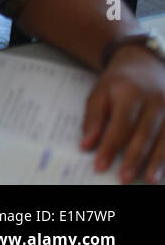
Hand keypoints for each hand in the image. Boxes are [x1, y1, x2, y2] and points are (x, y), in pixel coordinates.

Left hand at [81, 47, 164, 182]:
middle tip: (124, 178)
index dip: (110, 147)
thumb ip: (93, 118)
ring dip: (157, 162)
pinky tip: (164, 170)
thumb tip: (86, 145)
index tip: (100, 165)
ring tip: (149, 180)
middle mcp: (155, 101)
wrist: (144, 64)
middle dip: (134, 159)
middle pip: (145, 135)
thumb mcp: (99, 92)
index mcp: (130, 94)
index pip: (120, 126)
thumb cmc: (118, 82)